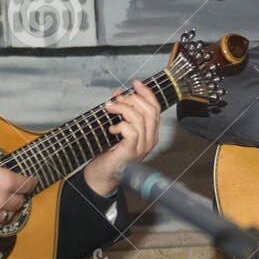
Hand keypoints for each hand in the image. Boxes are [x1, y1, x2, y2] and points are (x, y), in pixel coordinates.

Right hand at [0, 150, 36, 231]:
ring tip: (3, 204)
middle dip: (17, 196)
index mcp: (6, 180)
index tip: (29, 182)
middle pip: (20, 202)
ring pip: (10, 215)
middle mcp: (2, 198)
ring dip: (8, 210)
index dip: (30, 183)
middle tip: (14, 192)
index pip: (28, 185)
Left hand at [84, 81, 162, 196]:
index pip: (156, 108)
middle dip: (132, 99)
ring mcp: (142, 147)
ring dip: (122, 108)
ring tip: (109, 109)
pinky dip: (120, 125)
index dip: (147, 93)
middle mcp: (150, 139)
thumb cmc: (109, 152)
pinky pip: (131, 131)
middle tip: (116, 99)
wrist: (102, 175)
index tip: (136, 83)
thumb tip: (119, 94)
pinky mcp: (131, 152)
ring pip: (139, 118)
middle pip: (149, 111)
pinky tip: (112, 129)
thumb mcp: (117, 127)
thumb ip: (121, 111)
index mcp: (150, 132)